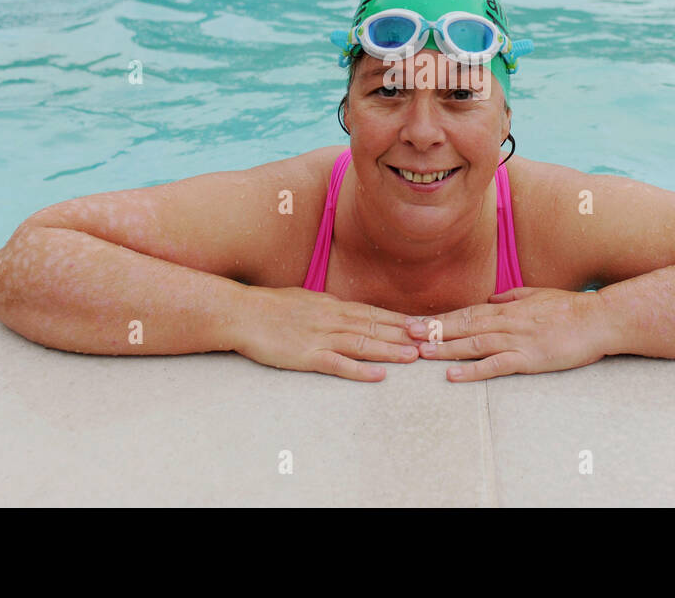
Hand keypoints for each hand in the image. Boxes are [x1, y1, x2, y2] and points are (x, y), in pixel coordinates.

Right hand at [232, 286, 418, 381]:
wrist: (242, 312)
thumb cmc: (271, 307)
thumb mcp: (307, 300)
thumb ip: (330, 308)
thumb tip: (350, 312)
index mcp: (333, 305)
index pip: (374, 313)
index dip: (401, 320)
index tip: (424, 325)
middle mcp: (332, 318)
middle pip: (375, 327)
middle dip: (405, 334)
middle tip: (432, 341)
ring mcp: (320, 336)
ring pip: (362, 344)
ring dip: (390, 350)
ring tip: (414, 357)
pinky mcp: (306, 356)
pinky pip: (338, 364)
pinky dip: (360, 370)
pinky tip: (379, 374)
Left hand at [405, 287, 610, 381]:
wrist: (599, 318)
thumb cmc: (571, 308)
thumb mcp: (537, 295)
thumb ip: (512, 296)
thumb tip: (490, 297)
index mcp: (508, 308)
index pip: (467, 312)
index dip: (440, 318)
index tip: (417, 321)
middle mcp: (507, 321)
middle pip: (463, 325)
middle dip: (433, 330)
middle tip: (406, 334)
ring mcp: (517, 339)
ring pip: (473, 344)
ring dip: (445, 348)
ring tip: (421, 353)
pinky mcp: (529, 357)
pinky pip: (495, 365)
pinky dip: (472, 370)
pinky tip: (454, 374)